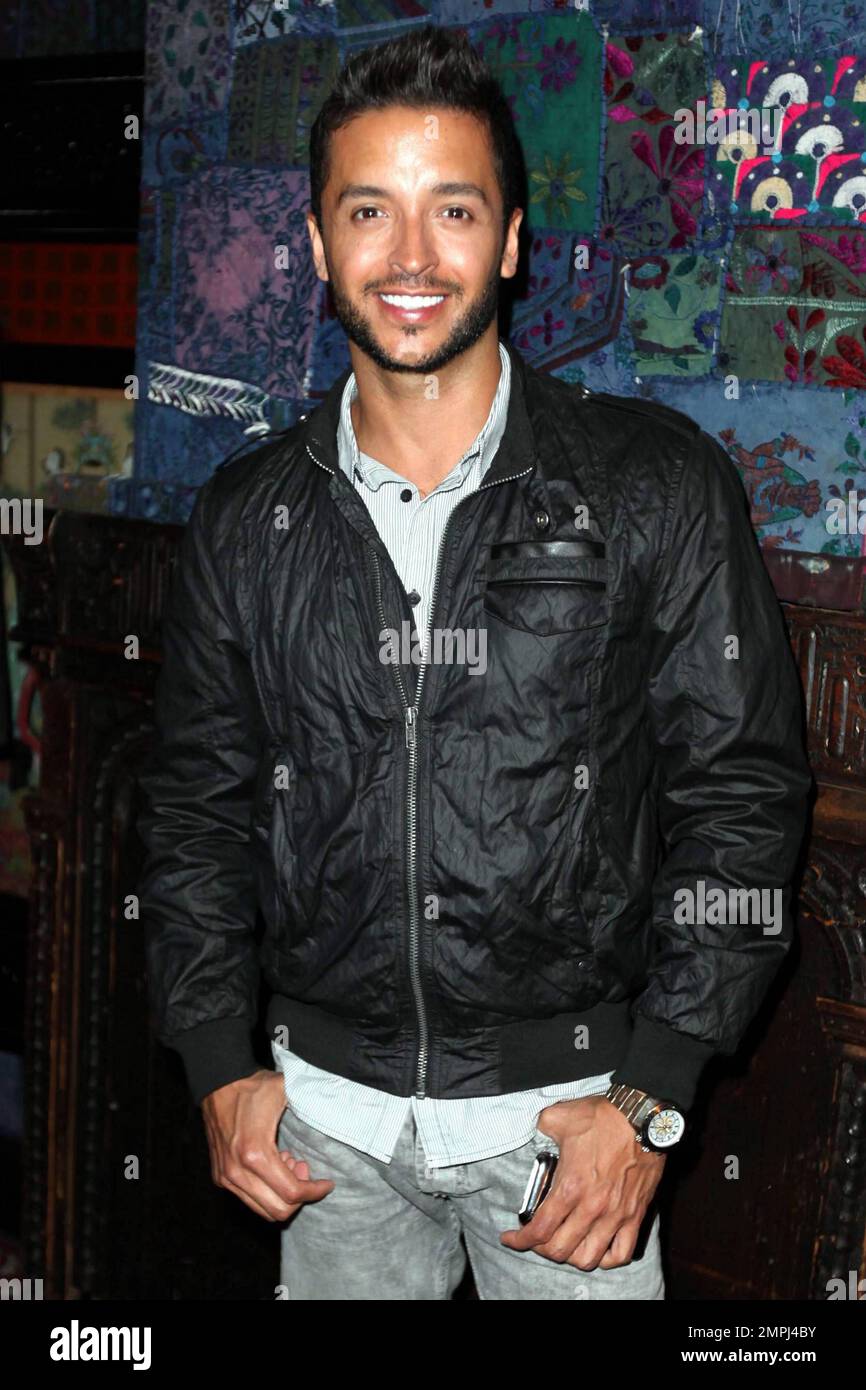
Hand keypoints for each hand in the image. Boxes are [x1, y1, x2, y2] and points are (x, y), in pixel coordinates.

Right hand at [202, 1069, 334, 1221]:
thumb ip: (311, 1103)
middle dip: (299, 1196)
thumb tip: (339, 1107)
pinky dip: (265, 1191)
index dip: (314, 1191)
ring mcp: (226, 1177)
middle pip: (278, 1210)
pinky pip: (248, 1200)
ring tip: (287, 1165)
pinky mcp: (220, 1177)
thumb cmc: (253, 1086)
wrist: (218, 1082)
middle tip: (304, 1170)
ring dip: (281, 1195)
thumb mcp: (286, 1091)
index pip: (292, 1193)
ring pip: (262, 1210)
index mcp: (256, 1154)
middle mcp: (237, 1172)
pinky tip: (271, 1165)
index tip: (326, 1183)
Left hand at [500, 1095, 665, 1269]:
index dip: (520, 1240)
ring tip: (564, 1244)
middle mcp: (592, 1207)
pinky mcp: (635, 1216)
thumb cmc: (602, 1117)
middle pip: (560, 1250)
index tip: (510, 1238)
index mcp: (570, 1186)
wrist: (643, 1117)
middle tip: (535, 1238)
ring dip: (571, 1257)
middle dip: (540, 1249)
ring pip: (588, 1258)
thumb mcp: (560, 1116)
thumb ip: (540, 1127)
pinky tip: (596, 1249)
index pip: (540, 1229)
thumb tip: (531, 1129)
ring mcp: (615, 1215)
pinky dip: (606, 1259)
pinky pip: (622, 1254)